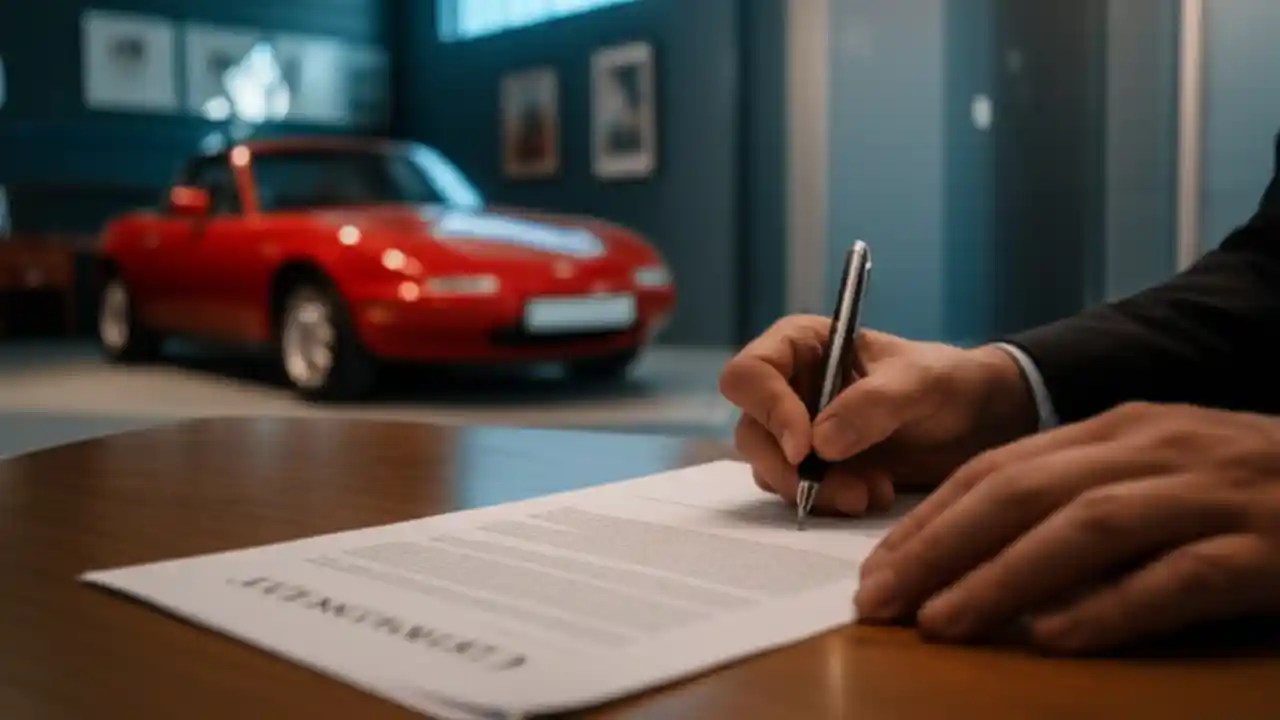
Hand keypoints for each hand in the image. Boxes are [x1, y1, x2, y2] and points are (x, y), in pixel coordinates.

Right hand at [718, 315, 1039, 515]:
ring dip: (815, 490)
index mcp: (801, 345)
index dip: (768, 410)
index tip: (805, 447)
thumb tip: (819, 443)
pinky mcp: (812, 467)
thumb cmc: (947, 381)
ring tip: (873, 493)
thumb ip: (873, 405)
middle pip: (751, 430)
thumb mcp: (920, 384)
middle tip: (846, 491)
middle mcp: (787, 386)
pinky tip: (876, 494)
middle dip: (792, 468)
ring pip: (770, 468)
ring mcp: (796, 429)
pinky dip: (830, 501)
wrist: (976, 422)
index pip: (749, 374)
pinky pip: (796, 491)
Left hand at [856, 402, 1279, 653]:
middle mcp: (1153, 450)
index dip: (929, 521)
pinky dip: (1111, 607)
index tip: (877, 570)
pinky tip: (1056, 640)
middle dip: (940, 547)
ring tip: (941, 622)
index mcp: (1116, 431)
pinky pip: (1178, 578)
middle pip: (1024, 492)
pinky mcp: (1264, 548)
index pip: (997, 468)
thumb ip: (1075, 502)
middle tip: (880, 600)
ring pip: (1087, 528)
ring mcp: (1209, 494)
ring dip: (1003, 576)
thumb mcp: (1153, 473)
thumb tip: (978, 562)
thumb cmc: (1245, 486)